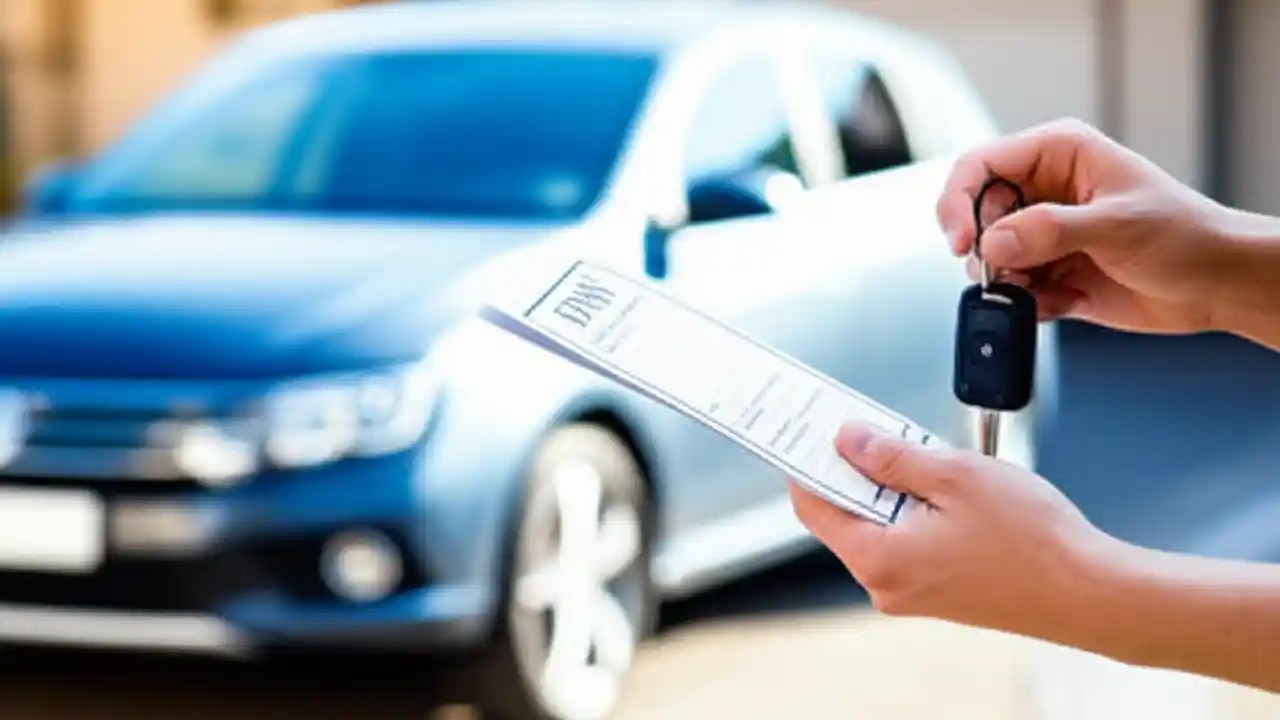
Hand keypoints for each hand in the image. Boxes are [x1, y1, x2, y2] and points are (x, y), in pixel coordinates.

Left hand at [790, 422, 1115, 639]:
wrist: (1091, 593)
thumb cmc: (1033, 540)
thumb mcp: (954, 475)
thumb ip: (891, 456)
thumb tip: (847, 439)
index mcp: (878, 558)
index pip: (812, 504)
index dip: (808, 460)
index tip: (810, 428)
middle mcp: (886, 584)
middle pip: (845, 514)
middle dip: (857, 467)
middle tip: (875, 426)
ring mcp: (911, 592)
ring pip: (879, 525)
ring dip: (892, 486)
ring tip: (926, 454)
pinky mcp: (937, 591)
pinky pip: (907, 541)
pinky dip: (915, 509)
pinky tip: (944, 486)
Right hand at [936, 118, 1237, 334]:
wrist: (1215, 285)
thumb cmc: (1186, 235)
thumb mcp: (1117, 225)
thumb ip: (1050, 231)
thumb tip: (994, 241)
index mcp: (1058, 154)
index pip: (980, 166)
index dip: (960, 202)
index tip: (962, 242)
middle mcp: (1043, 191)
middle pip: (976, 216)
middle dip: (986, 251)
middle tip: (1012, 273)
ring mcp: (1044, 233)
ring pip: (989, 257)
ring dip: (1009, 282)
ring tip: (1049, 288)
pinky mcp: (1048, 271)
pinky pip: (1011, 290)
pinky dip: (1028, 303)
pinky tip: (1066, 300)